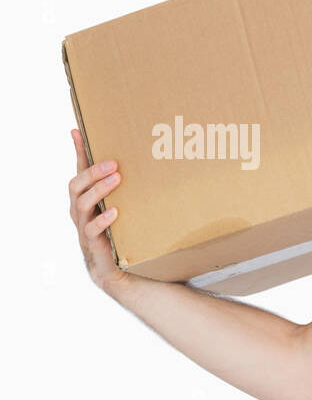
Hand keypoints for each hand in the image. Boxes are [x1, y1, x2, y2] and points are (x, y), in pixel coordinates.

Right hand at [68, 128, 127, 292]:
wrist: (117, 269)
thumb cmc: (121, 232)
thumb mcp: (124, 207)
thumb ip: (127, 191)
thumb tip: (147, 168)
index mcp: (85, 198)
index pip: (78, 170)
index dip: (77, 151)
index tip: (77, 130)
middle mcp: (80, 209)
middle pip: (76, 185)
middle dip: (93, 171)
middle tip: (115, 163)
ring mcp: (84, 226)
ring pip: (82, 204)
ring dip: (99, 189)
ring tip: (117, 179)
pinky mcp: (92, 242)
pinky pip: (92, 229)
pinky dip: (103, 219)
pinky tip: (116, 212)